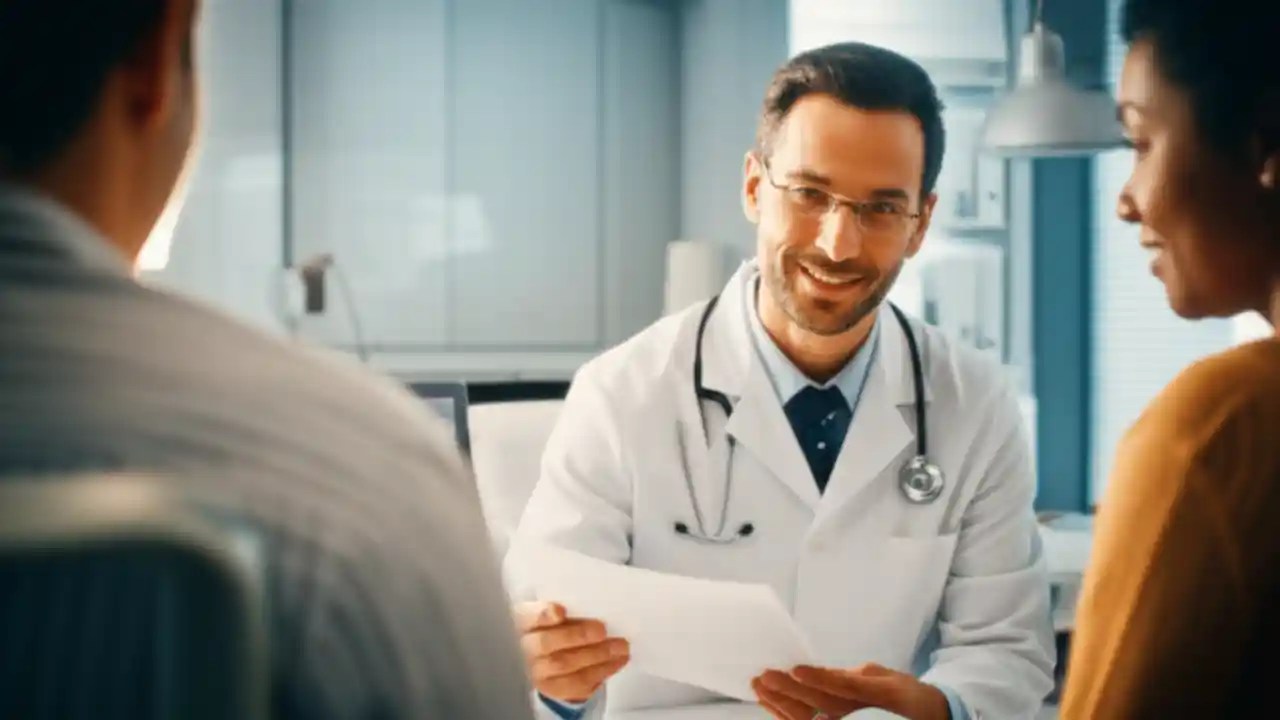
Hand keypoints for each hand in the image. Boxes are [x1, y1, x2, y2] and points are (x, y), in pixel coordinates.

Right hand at [514, 601, 630, 703]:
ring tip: (620, 646)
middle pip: (545, 643)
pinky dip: (602, 670)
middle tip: (602, 630)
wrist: (547, 656)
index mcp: (521, 621)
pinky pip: (578, 683)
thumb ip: (570, 607)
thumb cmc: (555, 625)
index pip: (526, 617)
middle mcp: (524, 648)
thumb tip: (597, 606)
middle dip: (577, 636)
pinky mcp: (553, 688)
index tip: (560, 612)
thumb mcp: (555, 611)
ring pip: (564, 665)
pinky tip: (618, 660)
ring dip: (597, 655)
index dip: (542, 615)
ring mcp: (536, 672)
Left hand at [752, 663, 949, 719]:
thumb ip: (856, 677)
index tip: (796, 669)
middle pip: (820, 705)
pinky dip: (787, 717)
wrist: (927, 719)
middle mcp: (860, 714)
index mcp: (875, 695)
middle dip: (790, 691)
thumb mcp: (886, 678)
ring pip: (810, 719)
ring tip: (760, 688)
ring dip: (782, 705)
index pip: (842, 688)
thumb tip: (825, 673)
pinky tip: (770, 705)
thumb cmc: (905, 695)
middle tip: (765, 676)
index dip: (819, 679)